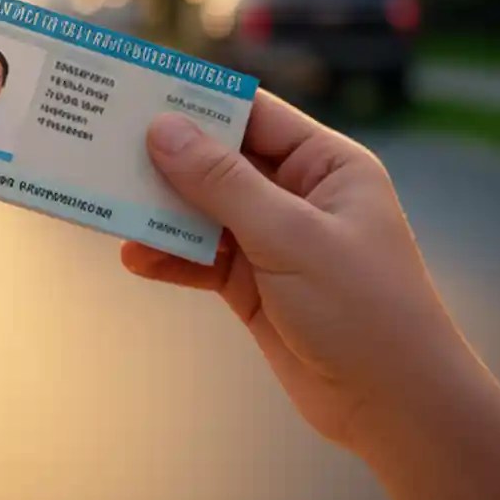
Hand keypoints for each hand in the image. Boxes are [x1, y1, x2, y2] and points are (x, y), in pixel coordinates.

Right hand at [120, 92, 465, 446]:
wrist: (395, 408)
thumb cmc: (364, 310)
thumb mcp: (291, 237)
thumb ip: (223, 183)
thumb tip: (163, 130)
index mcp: (326, 165)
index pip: (253, 115)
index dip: (198, 102)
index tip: (139, 91)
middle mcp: (298, 195)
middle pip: (219, 161)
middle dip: (166, 157)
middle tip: (105, 146)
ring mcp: (273, 241)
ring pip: (203, 211)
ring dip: (159, 211)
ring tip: (108, 203)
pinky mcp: (254, 285)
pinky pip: (200, 258)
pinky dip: (169, 257)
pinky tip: (134, 258)